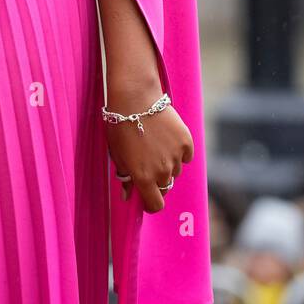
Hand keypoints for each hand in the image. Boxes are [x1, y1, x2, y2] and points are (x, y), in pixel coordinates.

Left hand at [105, 82, 193, 213]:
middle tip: (147, 161)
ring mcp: (176, 157)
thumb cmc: (120, 126)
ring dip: (167, 164)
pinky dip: (178, 151)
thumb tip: (127, 195)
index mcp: (143, 177)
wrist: (135, 98)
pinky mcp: (186, 142)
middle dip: (156, 180)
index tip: (146, 197)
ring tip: (155, 144)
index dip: (150, 203)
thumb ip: (125, 176)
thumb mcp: (116, 153)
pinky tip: (166, 137)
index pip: (155, 205)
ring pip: (175, 170)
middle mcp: (162, 171)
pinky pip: (185, 156)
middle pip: (164, 186)